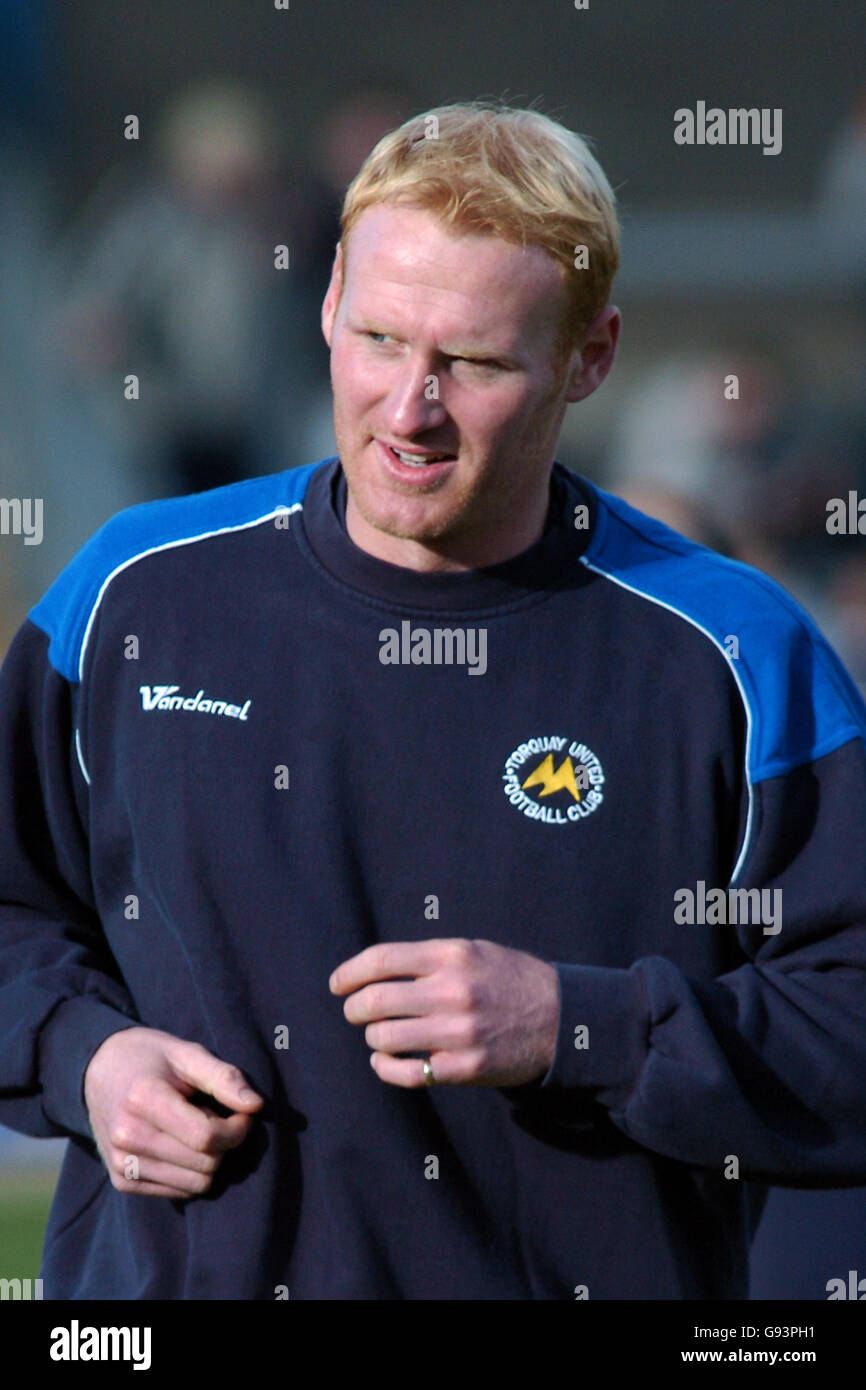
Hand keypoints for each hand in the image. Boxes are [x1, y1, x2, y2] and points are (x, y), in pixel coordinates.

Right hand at [83, 1026, 263, 1197]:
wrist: (99, 1071)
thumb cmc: (151, 1058)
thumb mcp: (187, 1053)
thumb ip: (224, 1077)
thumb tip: (256, 1105)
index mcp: (143, 1099)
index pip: (206, 1136)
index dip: (237, 1129)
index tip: (243, 1113)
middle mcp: (127, 1137)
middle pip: (205, 1163)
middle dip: (224, 1142)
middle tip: (215, 1115)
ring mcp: (122, 1163)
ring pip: (196, 1184)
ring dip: (208, 1159)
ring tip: (194, 1127)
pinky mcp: (121, 1181)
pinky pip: (179, 1192)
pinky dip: (190, 1171)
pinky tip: (178, 1143)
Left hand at [329, 938, 559, 1088]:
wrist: (562, 1019)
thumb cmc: (510, 980)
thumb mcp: (474, 951)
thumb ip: (429, 958)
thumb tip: (375, 970)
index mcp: (451, 956)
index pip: (380, 960)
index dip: (349, 973)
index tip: (337, 984)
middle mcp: (451, 992)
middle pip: (374, 1001)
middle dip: (354, 1008)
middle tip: (355, 1012)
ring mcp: (457, 1033)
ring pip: (384, 1037)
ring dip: (373, 1037)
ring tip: (379, 1034)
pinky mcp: (464, 1068)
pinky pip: (406, 1072)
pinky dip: (385, 1067)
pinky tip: (384, 1061)